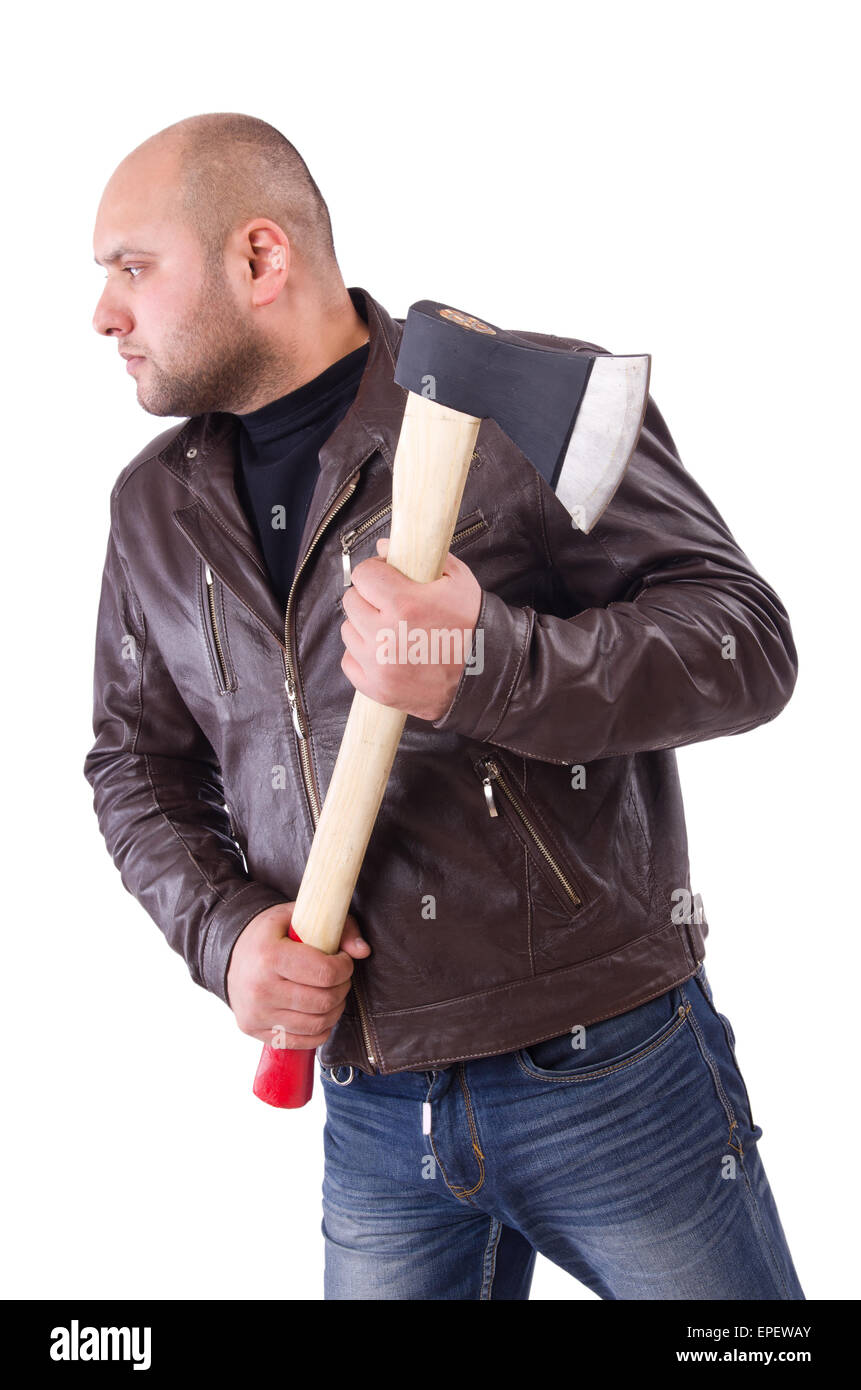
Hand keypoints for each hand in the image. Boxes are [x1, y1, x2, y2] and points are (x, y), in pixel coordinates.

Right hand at [226, 902, 370, 1047]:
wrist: (229, 953)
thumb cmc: (269, 934)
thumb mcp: (298, 917)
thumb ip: (338, 928)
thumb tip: (363, 951)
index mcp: (270, 956)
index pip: (325, 973)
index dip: (344, 967)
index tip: (342, 960)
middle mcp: (260, 988)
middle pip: (324, 1001)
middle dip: (342, 988)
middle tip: (338, 977)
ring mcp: (257, 1013)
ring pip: (317, 1024)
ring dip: (334, 1009)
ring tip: (330, 993)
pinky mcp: (255, 1030)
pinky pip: (303, 1041)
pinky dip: (320, 1030)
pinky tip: (319, 1012)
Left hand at [340, 536, 481, 719]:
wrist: (486, 675)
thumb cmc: (473, 627)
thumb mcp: (458, 580)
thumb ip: (422, 556)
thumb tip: (383, 547)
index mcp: (404, 604)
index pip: (363, 574)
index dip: (375, 572)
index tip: (384, 577)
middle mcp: (386, 636)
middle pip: (351, 601)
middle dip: (368, 598)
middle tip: (388, 604)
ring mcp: (380, 665)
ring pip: (349, 631)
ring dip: (364, 626)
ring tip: (389, 629)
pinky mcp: (378, 688)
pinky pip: (349, 662)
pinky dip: (362, 656)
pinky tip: (384, 652)